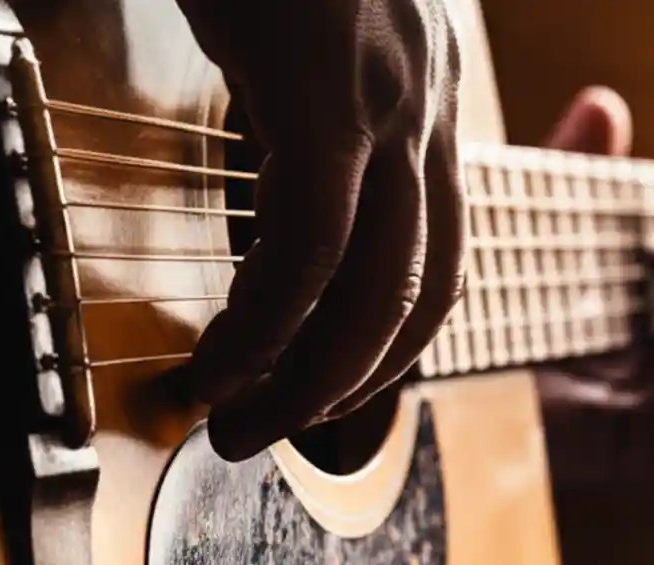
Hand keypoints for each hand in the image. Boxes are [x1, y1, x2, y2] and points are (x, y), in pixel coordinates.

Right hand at [176, 0, 464, 460]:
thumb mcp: (303, 38)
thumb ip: (306, 112)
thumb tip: (270, 177)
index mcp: (422, 101)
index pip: (440, 259)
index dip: (393, 347)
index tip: (329, 391)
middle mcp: (424, 109)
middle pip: (421, 293)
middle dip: (350, 388)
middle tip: (272, 436)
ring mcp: (385, 100)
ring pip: (372, 291)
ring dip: (307, 381)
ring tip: (236, 426)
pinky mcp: (324, 91)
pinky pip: (301, 250)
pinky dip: (258, 328)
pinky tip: (213, 363)